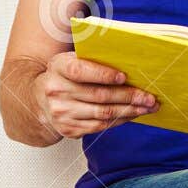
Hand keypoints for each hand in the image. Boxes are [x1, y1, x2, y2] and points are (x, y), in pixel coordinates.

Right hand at [36, 53, 158, 137]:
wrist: (38, 99)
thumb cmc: (64, 75)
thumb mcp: (71, 59)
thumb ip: (92, 58)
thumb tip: (128, 62)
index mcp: (58, 67)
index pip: (81, 71)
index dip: (103, 74)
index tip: (124, 76)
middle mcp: (57, 91)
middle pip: (98, 96)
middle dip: (128, 97)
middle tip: (149, 97)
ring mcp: (61, 113)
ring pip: (102, 114)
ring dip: (129, 111)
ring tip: (147, 107)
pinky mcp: (68, 129)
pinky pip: (99, 126)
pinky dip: (119, 121)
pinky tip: (132, 115)